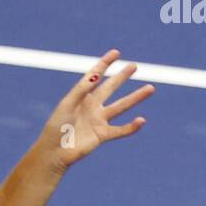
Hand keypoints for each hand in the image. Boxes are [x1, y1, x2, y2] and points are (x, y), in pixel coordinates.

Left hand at [38, 48, 153, 172]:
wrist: (54, 152)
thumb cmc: (56, 128)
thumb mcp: (67, 105)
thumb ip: (81, 90)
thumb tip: (95, 76)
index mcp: (82, 96)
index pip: (95, 75)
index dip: (105, 63)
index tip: (116, 53)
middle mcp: (92, 106)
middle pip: (111, 87)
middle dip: (122, 76)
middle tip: (134, 66)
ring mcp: (98, 120)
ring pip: (121, 106)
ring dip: (136, 98)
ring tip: (150, 88)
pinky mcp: (102, 135)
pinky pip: (120, 130)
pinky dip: (131, 127)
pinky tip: (141, 121)